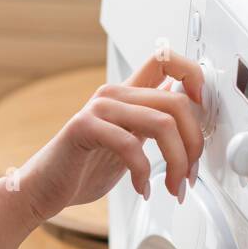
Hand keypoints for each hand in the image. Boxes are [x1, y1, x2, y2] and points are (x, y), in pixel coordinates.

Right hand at [11, 52, 205, 223]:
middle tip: (189, 174)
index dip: (193, 75)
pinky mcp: (84, 127)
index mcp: (127, 94)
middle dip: (194, 143)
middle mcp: (114, 94)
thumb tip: (192, 118)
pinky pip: (130, 145)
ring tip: (171, 186)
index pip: (165, 60)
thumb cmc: (84, 169)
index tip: (203, 108)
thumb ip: (154, 126)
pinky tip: (141, 188)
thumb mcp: (130, 143)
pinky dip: (143, 173)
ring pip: (161, 122)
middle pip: (176, 100)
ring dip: (176, 162)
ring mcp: (98, 108)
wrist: (44, 189)